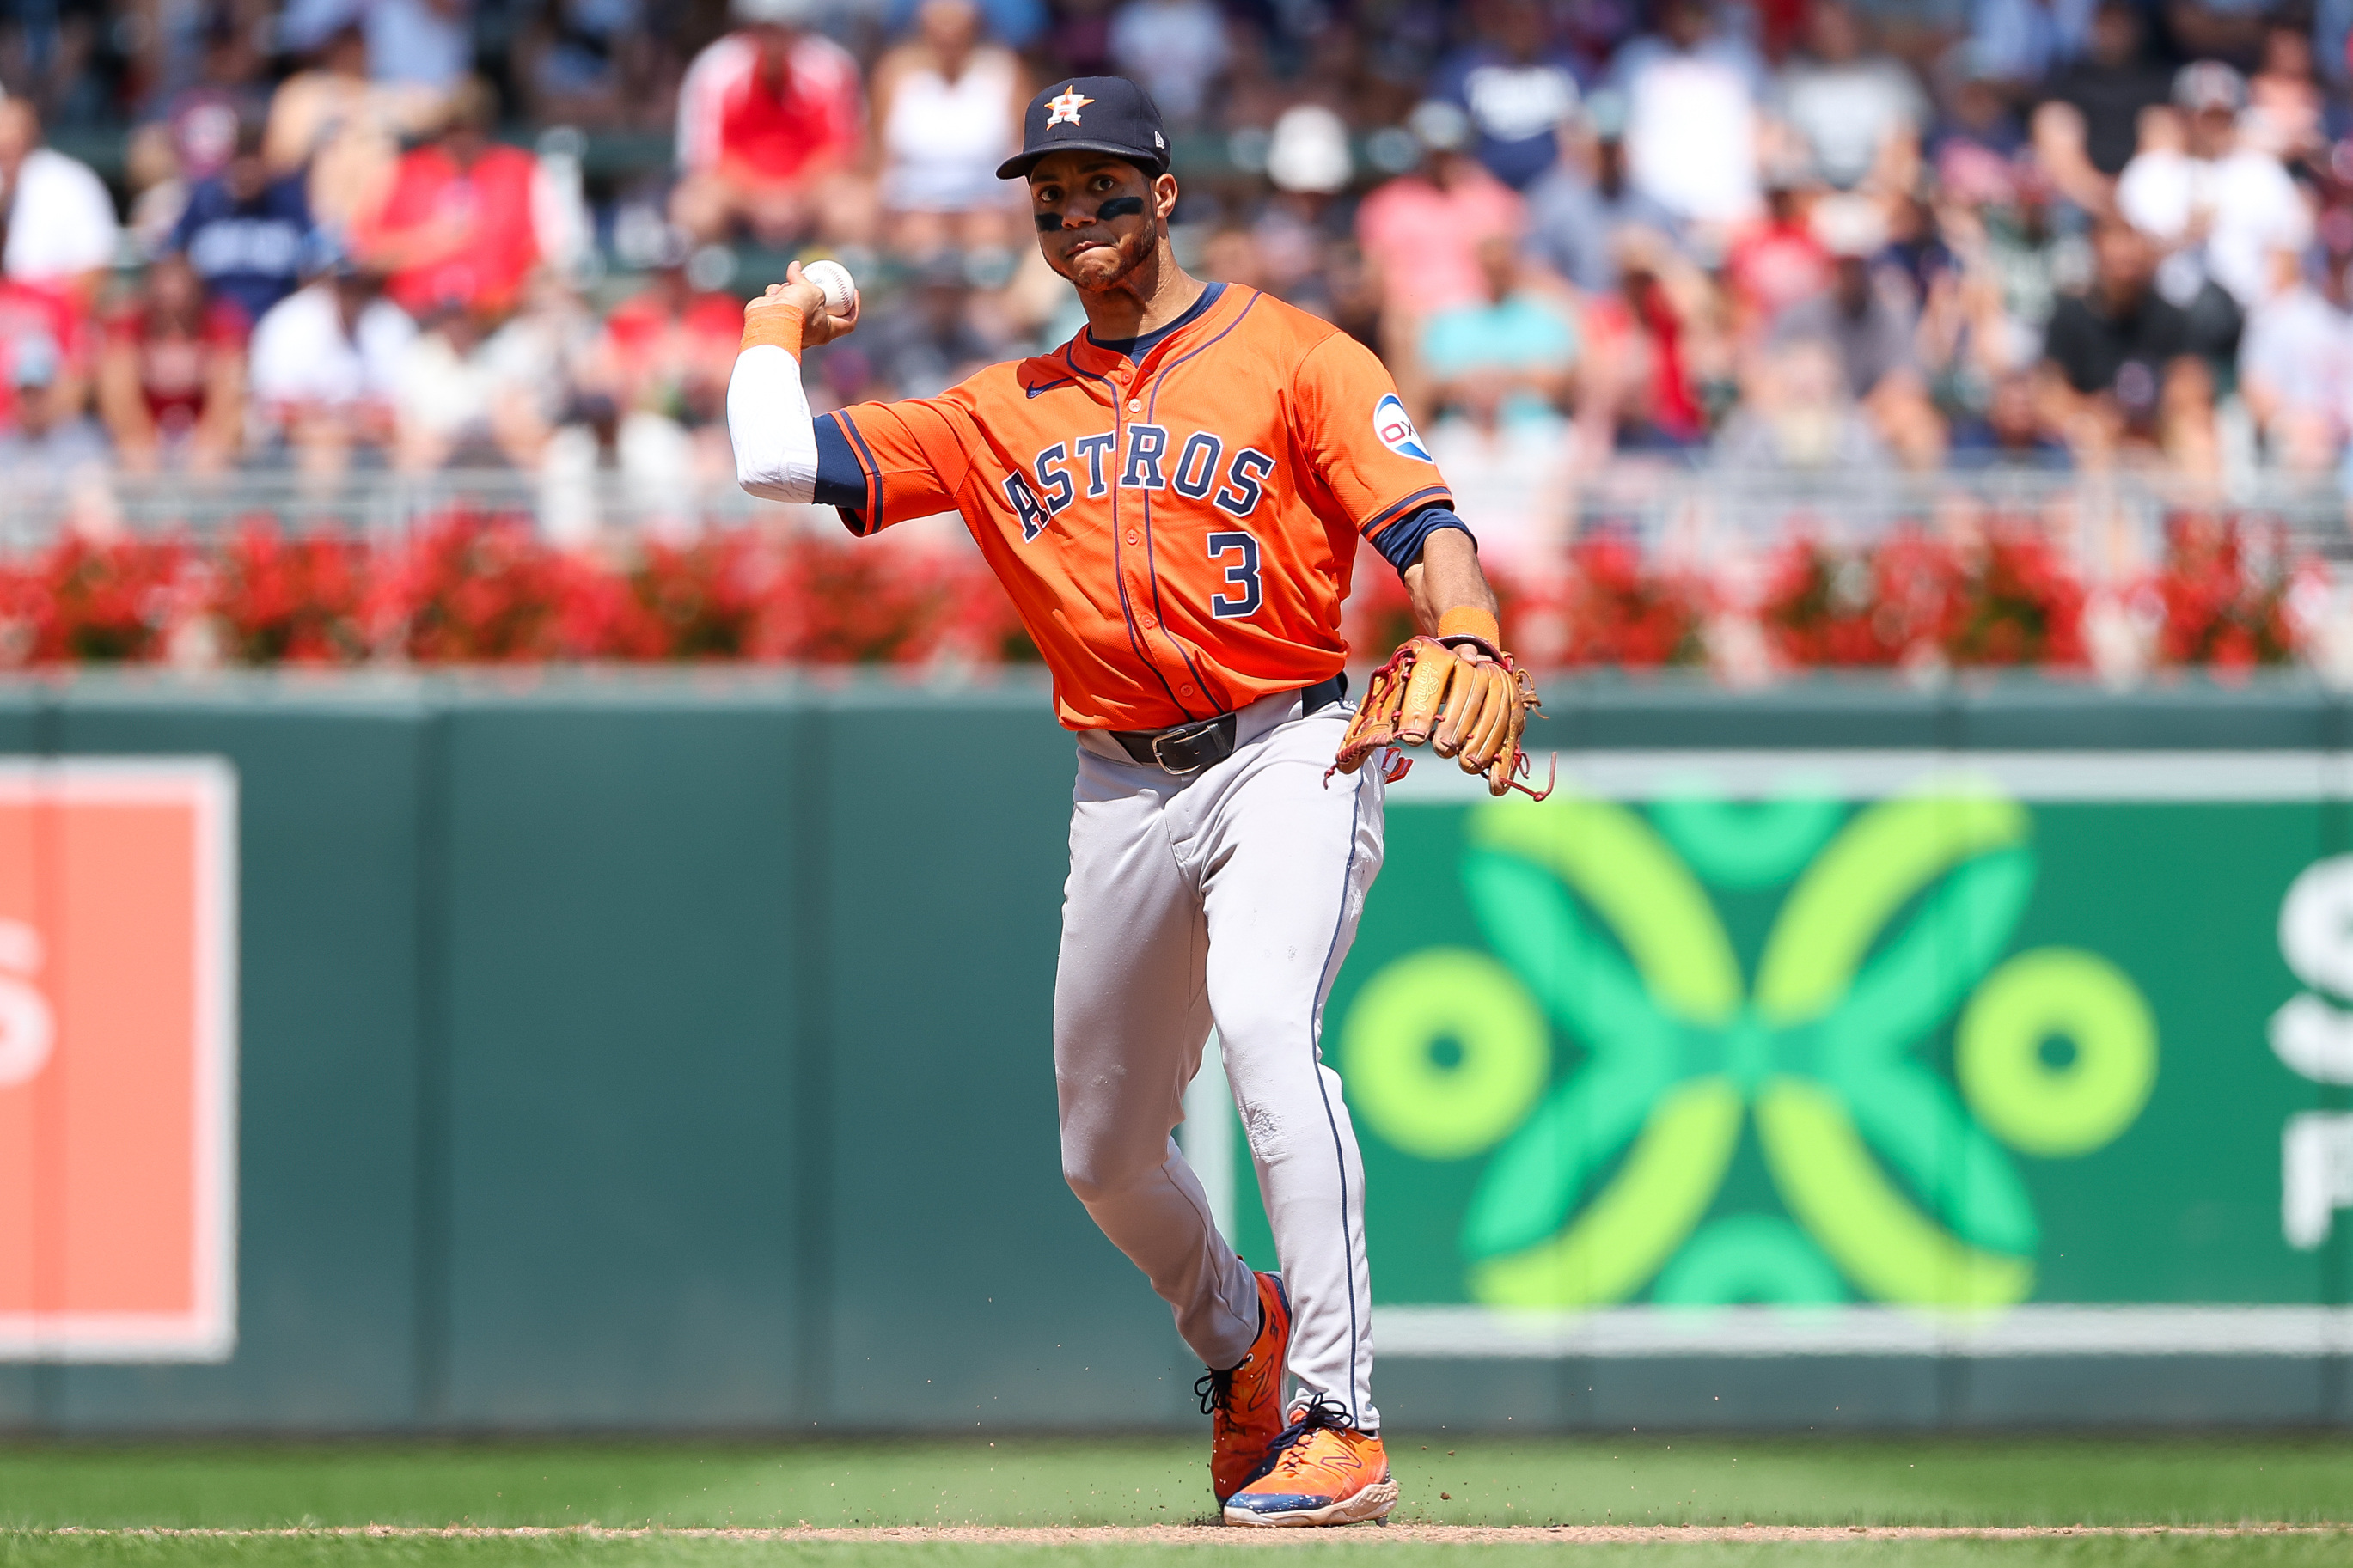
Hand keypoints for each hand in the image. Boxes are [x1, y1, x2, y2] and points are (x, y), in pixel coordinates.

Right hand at [746, 262, 860, 349]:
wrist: (768, 321)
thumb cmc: (797, 308)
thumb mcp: (813, 291)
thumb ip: (807, 281)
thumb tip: (796, 267)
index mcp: (827, 330)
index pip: (848, 322)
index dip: (854, 308)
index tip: (853, 291)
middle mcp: (811, 331)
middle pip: (820, 310)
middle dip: (817, 292)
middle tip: (818, 277)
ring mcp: (792, 325)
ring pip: (795, 300)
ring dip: (792, 289)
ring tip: (789, 286)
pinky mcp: (775, 318)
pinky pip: (779, 301)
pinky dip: (777, 294)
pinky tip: (774, 292)